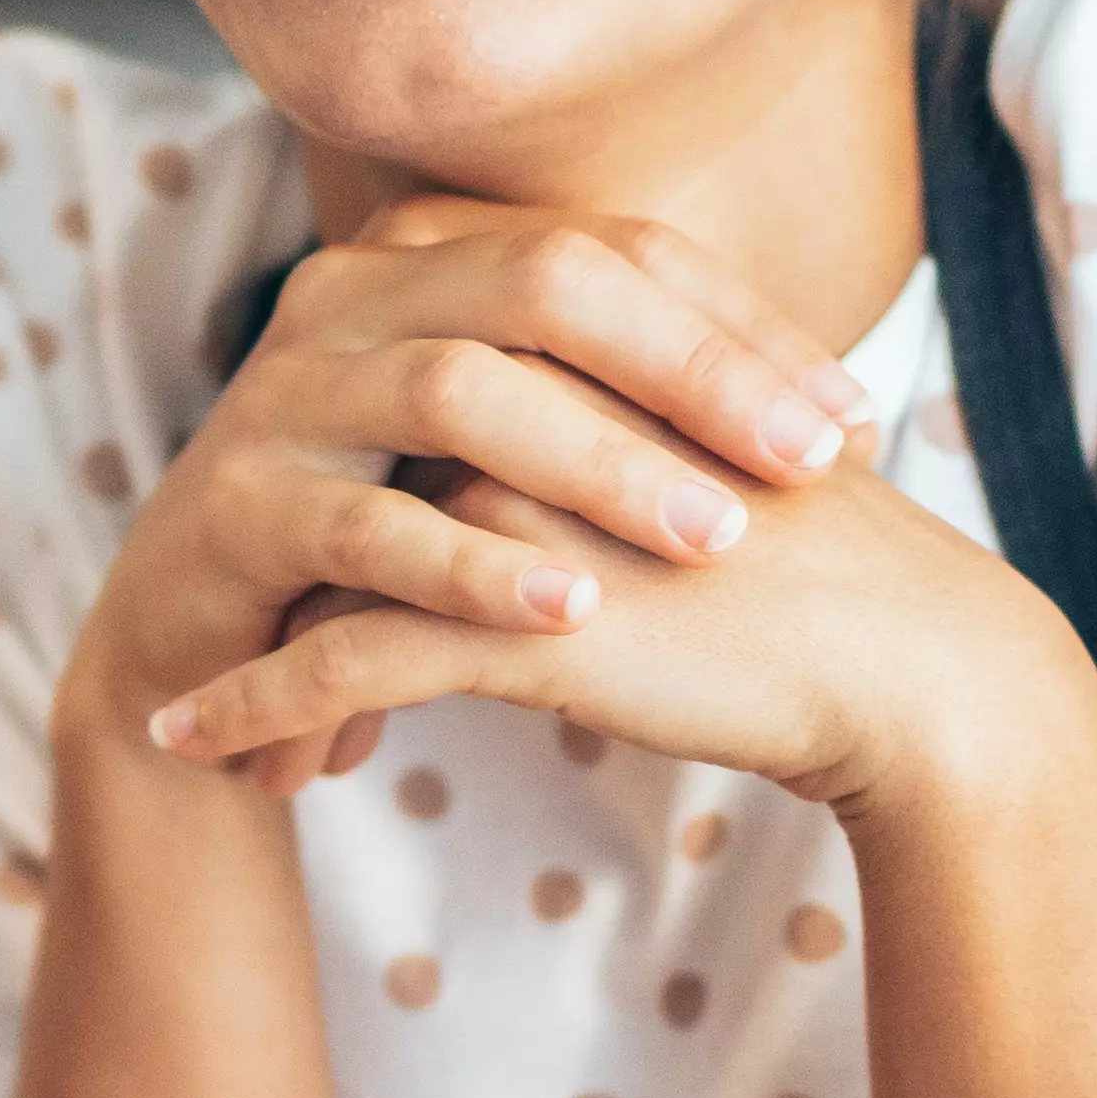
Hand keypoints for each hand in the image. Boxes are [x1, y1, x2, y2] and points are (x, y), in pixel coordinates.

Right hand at [58, 197, 876, 801]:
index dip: (739, 325)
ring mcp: (283, 392)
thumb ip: (626, 403)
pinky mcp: (235, 506)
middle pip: (543, 284)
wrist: (200, 637)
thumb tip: (838, 410)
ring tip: (712, 538)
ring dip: (599, 464)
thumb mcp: (509, 449)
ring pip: (458, 391)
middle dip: (691, 371)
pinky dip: (478, 568)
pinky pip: (369, 527)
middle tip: (804, 462)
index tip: (847, 417)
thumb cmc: (388, 533)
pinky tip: (574, 609)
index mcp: (426, 255)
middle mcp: (348, 294)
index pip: (610, 250)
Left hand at [155, 445, 1089, 818]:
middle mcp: (522, 407)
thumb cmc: (814, 578)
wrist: (911, 665)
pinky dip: (251, 704)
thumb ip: (576, 445)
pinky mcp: (517, 618)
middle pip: (340, 480)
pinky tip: (188, 745)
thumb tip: (466, 475)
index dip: (329, 484)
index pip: (389, 396)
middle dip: (266, 575)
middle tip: (210, 642)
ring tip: (186, 723)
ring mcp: (514, 508)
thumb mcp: (677, 471)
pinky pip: (336, 661)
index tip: (279, 563)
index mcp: (565, 351)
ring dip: (243, 657)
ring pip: (321, 573)